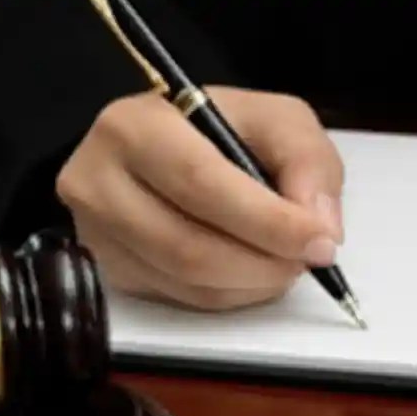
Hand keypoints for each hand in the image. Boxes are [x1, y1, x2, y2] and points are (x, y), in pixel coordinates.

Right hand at [56, 86, 343, 309]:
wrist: (158, 146)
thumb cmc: (217, 129)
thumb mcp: (273, 118)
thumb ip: (306, 161)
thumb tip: (321, 229)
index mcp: (135, 127)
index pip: (200, 182)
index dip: (266, 221)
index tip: (319, 241)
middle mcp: (98, 181)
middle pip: (187, 245)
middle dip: (263, 262)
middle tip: (307, 260)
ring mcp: (96, 232)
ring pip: (184, 281)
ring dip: (251, 284)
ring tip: (285, 265)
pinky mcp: (110, 268)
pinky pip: (179, 297)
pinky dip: (229, 294)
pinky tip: (251, 273)